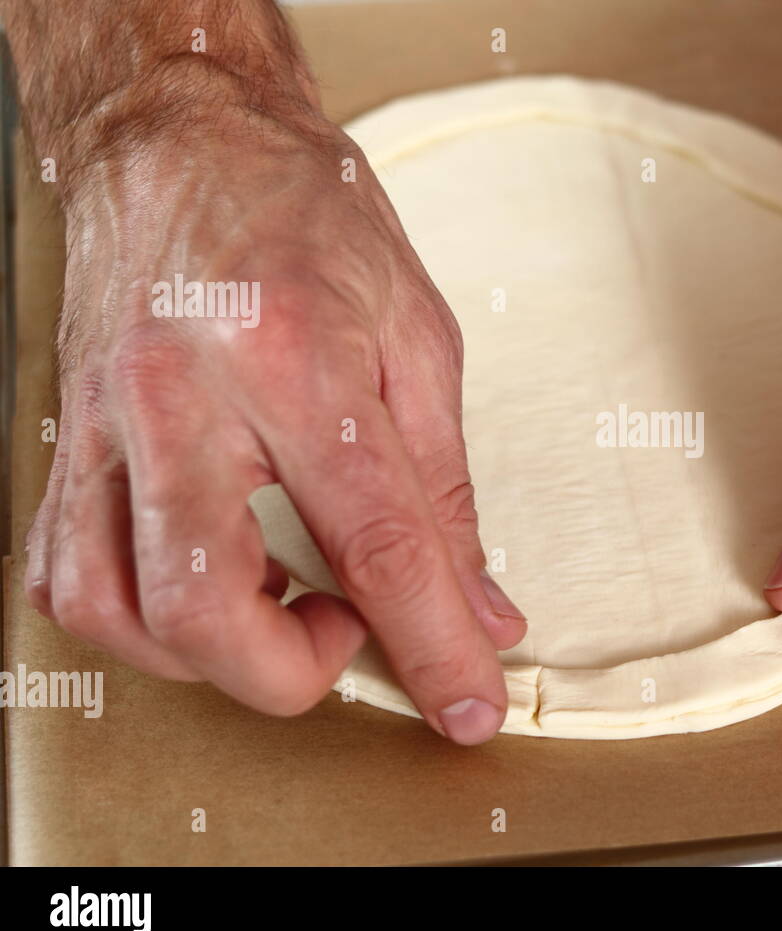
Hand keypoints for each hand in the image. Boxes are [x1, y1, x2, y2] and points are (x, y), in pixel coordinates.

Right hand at [24, 63, 524, 742]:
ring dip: (209, 652)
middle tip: (344, 630)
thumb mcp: (418, 336)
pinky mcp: (63, 435)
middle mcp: (182, 395)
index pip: (377, 544)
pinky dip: (138, 617)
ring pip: (116, 610)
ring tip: (276, 597)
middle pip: (208, 607)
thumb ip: (447, 489)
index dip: (433, 646)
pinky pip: (65, 574)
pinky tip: (205, 578)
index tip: (468, 707)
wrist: (186, 135)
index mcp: (298, 358)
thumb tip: (481, 606)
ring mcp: (103, 420)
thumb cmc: (310, 217)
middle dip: (290, 672)